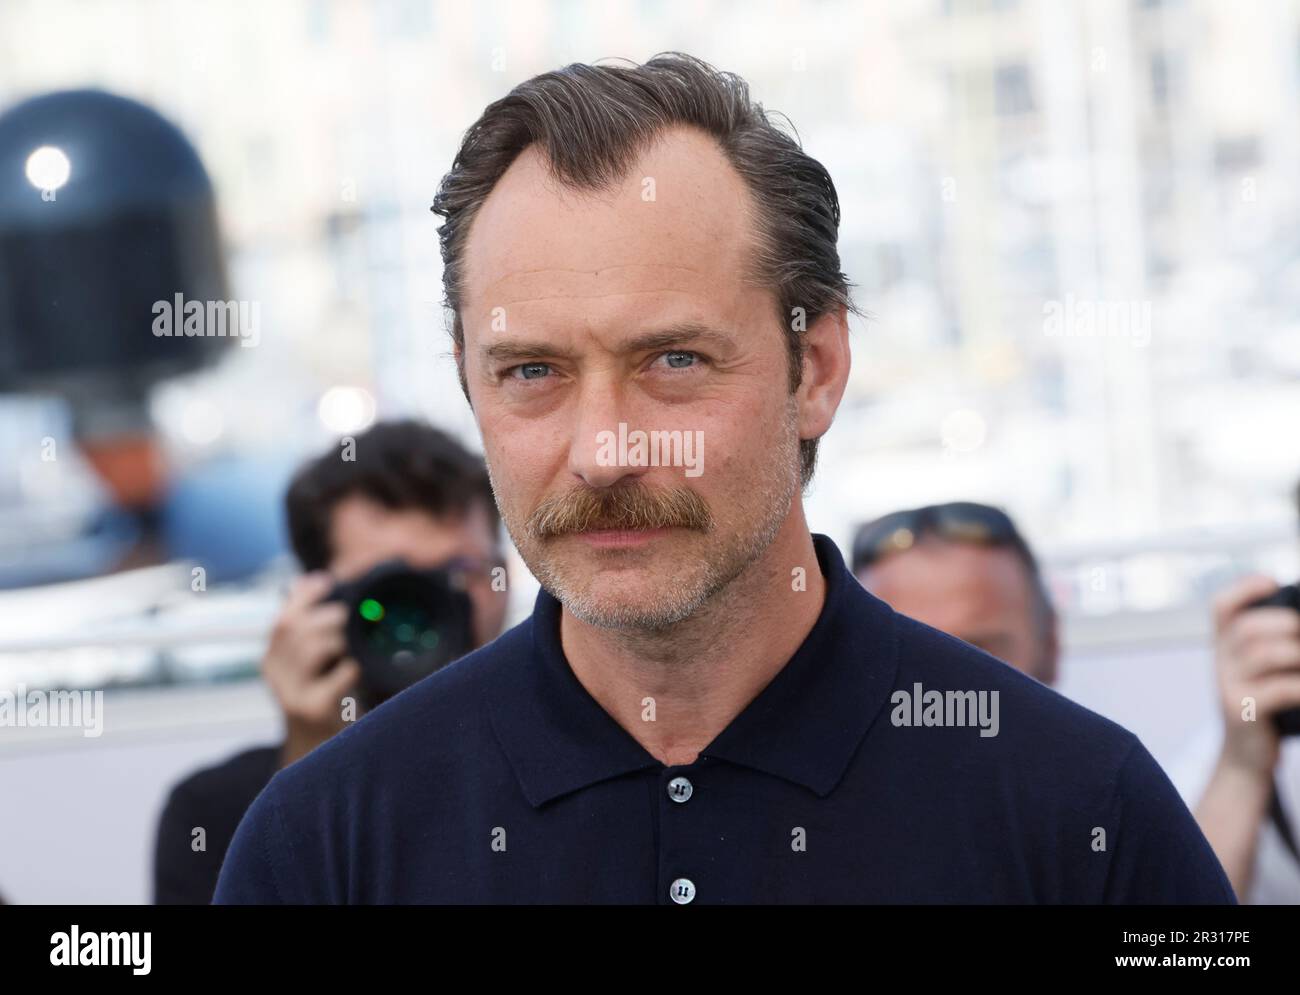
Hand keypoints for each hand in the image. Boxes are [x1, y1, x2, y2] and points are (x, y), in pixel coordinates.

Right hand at [261, 572, 360, 766]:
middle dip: (329, 616)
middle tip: (355, 616)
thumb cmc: (327, 701)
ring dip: (340, 637)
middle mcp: (275, 674)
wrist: (319, 755)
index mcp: (273, 659)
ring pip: (311, 647)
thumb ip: (313, 630)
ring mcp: (291, 693)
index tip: (328, 582)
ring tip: (359, 640)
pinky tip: (361, 667)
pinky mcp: (312, 709)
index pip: (283, 618)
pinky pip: (335, 677)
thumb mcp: (314, 666)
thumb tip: (317, 580)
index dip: (305, 596)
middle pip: (295, 628)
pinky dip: (351, 667)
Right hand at [1212, 575, 1299, 776]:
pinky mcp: (1242, 711)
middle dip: (1283, 622)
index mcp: (1225, 647)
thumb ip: (1276, 647)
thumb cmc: (1266, 708)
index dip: (1243, 589)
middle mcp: (1221, 662)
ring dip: (1296, 652)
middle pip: (1245, 626)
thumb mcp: (1262, 672)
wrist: (1247, 757)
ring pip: (1261, 653)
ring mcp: (1229, 686)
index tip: (1271, 582)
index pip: (1221, 607)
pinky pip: (1279, 689)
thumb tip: (1299, 628)